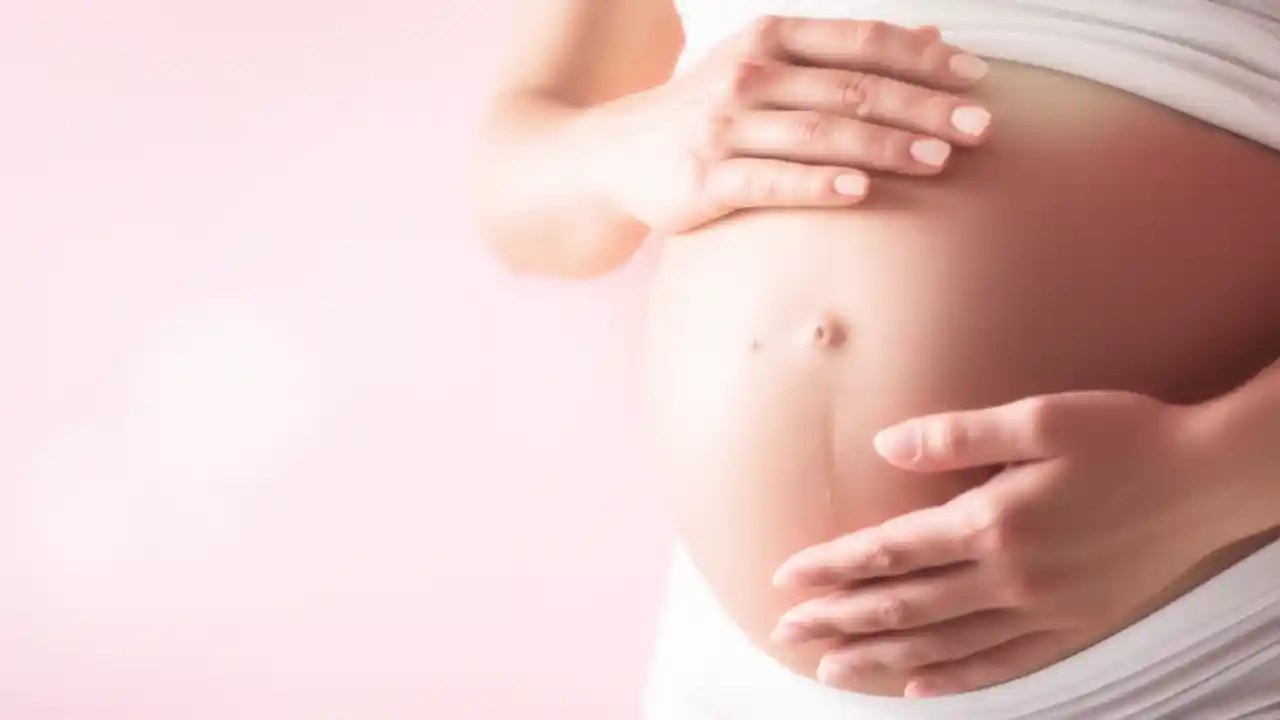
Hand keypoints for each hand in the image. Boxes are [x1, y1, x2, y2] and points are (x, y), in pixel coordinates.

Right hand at [585, 15, 993, 234]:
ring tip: (939, 160)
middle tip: (980, 127)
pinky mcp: (703, 178)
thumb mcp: (768, 67)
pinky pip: (770, 180)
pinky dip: (816, 183)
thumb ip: (843, 56)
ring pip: (818, 131)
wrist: (614, 154)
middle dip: (921, 105)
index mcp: (770, 38)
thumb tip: (932, 36)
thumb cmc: (707, 111)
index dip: (922, 57)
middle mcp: (749, 72)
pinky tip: (860, 190)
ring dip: (883, 144)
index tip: (977, 77)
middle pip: (851, 86)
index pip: (860, 40)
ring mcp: (723, 125)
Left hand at [767, 390, 1242, 697]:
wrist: (1208, 478)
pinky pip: (1003, 665)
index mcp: (992, 521)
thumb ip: (955, 435)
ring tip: (830, 669)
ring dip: (880, 658)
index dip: (833, 566)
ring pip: (942, 645)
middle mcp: (1009, 576)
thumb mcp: (1039, 418)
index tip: (786, 577)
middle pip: (903, 607)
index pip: (889, 552)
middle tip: (784, 631)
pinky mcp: (1073, 626)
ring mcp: (1042, 610)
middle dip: (838, 618)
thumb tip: (884, 446)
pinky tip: (919, 688)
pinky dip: (956, 679)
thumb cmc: (1124, 435)